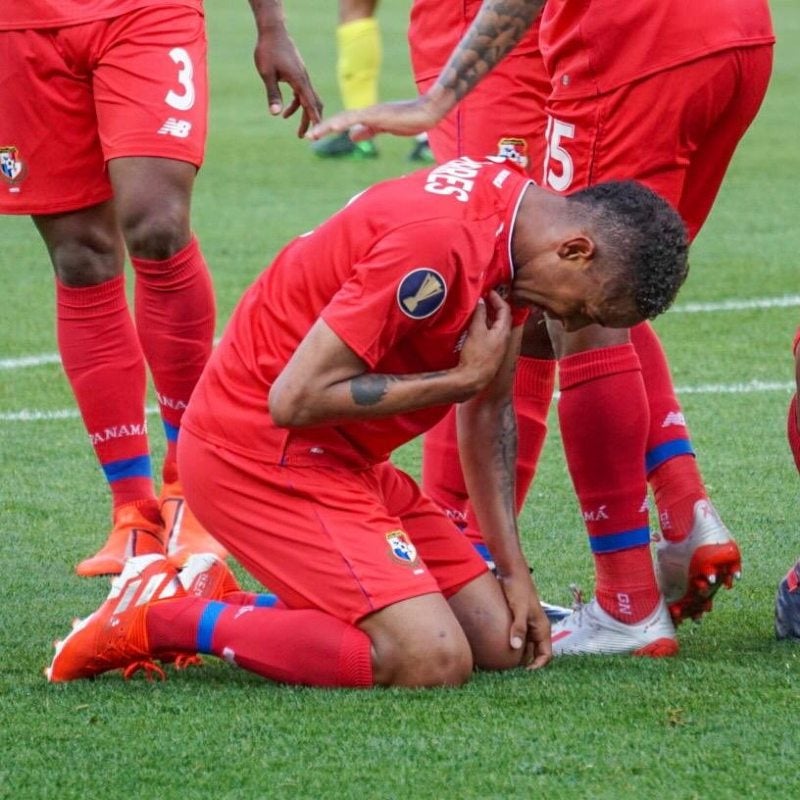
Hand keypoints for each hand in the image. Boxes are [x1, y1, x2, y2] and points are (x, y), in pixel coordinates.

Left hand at [253, 28, 322, 136]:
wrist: (273, 31)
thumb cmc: (268, 51)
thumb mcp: (267, 74)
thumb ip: (273, 94)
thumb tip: (275, 114)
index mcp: (299, 80)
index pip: (310, 103)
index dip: (315, 119)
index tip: (319, 132)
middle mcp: (304, 80)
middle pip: (313, 104)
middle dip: (310, 121)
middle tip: (303, 137)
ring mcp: (302, 77)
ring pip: (307, 100)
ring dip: (302, 115)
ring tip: (296, 130)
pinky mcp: (298, 75)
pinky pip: (301, 94)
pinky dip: (296, 104)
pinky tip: (286, 111)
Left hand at [306, 94, 447, 142]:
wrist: (427, 112)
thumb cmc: (410, 120)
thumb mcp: (384, 128)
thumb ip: (368, 131)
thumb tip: (352, 136)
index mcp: (367, 116)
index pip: (344, 122)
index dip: (329, 128)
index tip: (315, 136)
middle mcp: (367, 112)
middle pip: (341, 120)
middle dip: (324, 128)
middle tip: (309, 137)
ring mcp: (373, 112)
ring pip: (346, 119)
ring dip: (330, 126)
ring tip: (316, 134)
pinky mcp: (380, 115)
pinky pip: (360, 119)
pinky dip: (347, 123)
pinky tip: (337, 128)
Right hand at [456, 291, 511, 393]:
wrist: (473, 380)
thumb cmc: (476, 356)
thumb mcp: (476, 331)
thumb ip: (480, 314)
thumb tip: (481, 301)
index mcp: (503, 332)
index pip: (505, 310)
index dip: (498, 298)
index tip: (489, 292)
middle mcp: (504, 339)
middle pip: (502, 318)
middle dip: (495, 307)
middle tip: (484, 299)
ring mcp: (498, 348)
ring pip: (496, 327)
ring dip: (489, 317)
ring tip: (479, 310)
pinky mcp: (491, 354)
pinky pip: (491, 335)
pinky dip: (486, 327)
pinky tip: (476, 327)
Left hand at [497, 568, 552, 669]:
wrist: (512, 573)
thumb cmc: (518, 589)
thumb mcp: (518, 609)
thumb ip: (518, 627)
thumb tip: (516, 648)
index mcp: (542, 629)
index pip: (546, 655)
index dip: (537, 667)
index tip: (524, 674)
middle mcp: (537, 630)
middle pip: (535, 654)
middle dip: (527, 665)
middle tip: (512, 675)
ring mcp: (528, 626)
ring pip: (525, 648)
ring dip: (518, 656)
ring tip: (504, 667)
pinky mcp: (518, 622)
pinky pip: (517, 639)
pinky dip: (511, 647)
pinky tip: (499, 652)